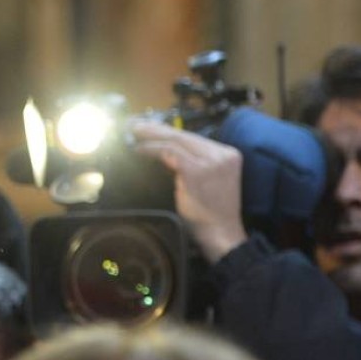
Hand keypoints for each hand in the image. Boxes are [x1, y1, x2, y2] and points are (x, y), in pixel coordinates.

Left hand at [131, 121, 248, 262]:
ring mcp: (211, 160)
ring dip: (150, 137)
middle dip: (156, 129)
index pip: (193, 138)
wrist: (221, 235)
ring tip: (132, 134)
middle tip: (134, 124)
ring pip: (175, 141)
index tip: (149, 128)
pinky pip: (169, 153)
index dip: (168, 131)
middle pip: (184, 135)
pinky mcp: (197, 170)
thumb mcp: (206, 183)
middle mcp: (223, 153)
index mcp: (228, 154)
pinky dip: (151, 149)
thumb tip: (163, 152)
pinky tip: (138, 150)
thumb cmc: (210, 215)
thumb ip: (192, 165)